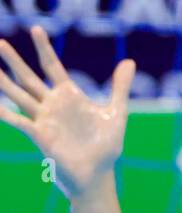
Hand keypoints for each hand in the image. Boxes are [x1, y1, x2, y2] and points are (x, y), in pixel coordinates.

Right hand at [0, 26, 134, 198]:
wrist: (99, 175)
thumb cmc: (105, 147)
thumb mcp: (116, 113)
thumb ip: (119, 88)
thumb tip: (130, 61)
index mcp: (69, 97)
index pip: (52, 67)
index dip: (44, 49)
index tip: (37, 29)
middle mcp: (52, 105)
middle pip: (29, 78)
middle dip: (14, 60)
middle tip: (0, 42)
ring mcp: (43, 120)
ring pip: (19, 95)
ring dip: (4, 81)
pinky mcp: (40, 136)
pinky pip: (19, 121)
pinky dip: (5, 113)